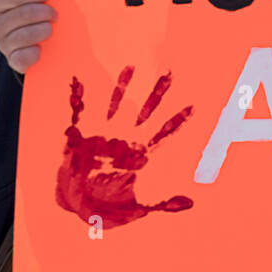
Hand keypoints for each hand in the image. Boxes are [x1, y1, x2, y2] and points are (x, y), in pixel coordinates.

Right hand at [0, 0, 55, 73]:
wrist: (56, 34)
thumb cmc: (42, 7)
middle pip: (15, 16)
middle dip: (39, 13)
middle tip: (53, 13)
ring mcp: (4, 45)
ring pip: (19, 37)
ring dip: (41, 31)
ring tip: (51, 28)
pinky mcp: (15, 62)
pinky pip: (20, 59)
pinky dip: (34, 53)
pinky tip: (42, 48)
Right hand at [56, 68, 193, 228]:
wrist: (85, 202)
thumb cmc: (112, 200)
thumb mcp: (142, 205)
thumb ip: (166, 204)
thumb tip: (190, 203)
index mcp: (141, 152)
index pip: (165, 132)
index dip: (179, 120)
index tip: (193, 107)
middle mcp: (127, 137)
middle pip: (146, 110)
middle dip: (158, 93)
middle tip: (170, 74)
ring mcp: (107, 132)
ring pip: (119, 103)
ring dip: (124, 86)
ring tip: (132, 66)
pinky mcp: (87, 134)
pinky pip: (84, 112)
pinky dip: (80, 98)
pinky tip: (78, 82)